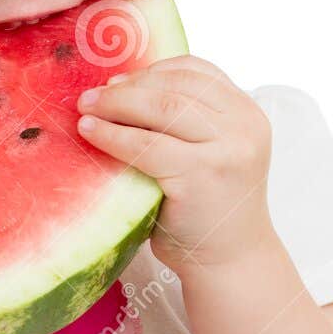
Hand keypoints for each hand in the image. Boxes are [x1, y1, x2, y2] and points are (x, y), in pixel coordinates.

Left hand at [75, 56, 276, 275]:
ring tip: (85, 110)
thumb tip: (118, 87)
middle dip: (127, 87)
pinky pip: (146, 144)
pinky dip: (113, 135)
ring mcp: (227, 149)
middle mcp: (244, 125)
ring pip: (161, 108)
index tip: (117, 81)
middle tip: (90, 96)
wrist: (228, 262)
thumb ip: (183, 121)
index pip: (196, 71)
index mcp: (247, 112)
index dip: (151, 71)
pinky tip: (91, 132)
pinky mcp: (202, 173)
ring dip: (116, 105)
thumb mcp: (207, 151)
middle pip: (175, 87)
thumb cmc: (205, 208)